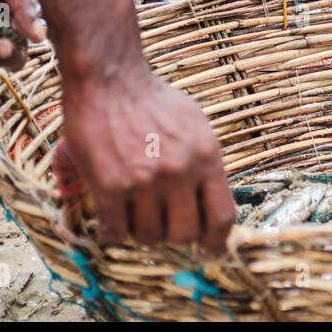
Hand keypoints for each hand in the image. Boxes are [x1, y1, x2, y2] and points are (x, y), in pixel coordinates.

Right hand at [58, 69, 233, 255]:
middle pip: (184, 233)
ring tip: (134, 211)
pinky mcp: (109, 185)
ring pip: (150, 236)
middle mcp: (179, 171)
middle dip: (174, 235)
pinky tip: (112, 218)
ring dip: (142, 231)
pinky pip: (116, 231)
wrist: (110, 79)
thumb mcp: (195, 125)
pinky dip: (114, 233)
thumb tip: (211, 203)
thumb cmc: (153, 100)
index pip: (222, 216)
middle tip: (162, 224)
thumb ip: (205, 163)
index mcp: (207, 156)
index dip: (216, 242)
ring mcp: (144, 180)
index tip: (208, 252)